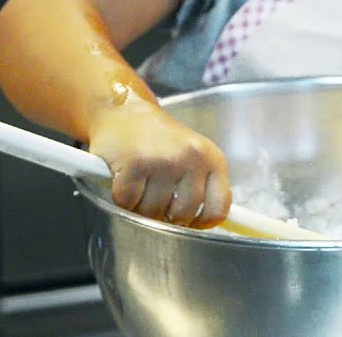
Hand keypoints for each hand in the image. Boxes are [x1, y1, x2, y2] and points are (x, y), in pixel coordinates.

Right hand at [87, 104, 231, 227]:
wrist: (125, 113)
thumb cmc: (161, 142)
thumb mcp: (194, 157)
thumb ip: (202, 187)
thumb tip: (199, 228)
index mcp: (212, 159)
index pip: (218, 209)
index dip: (201, 222)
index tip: (189, 221)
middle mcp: (191, 158)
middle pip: (182, 215)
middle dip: (166, 215)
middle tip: (156, 198)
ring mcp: (163, 161)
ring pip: (153, 212)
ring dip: (142, 208)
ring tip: (141, 186)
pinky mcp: (134, 164)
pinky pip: (128, 203)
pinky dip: (122, 200)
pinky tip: (126, 181)